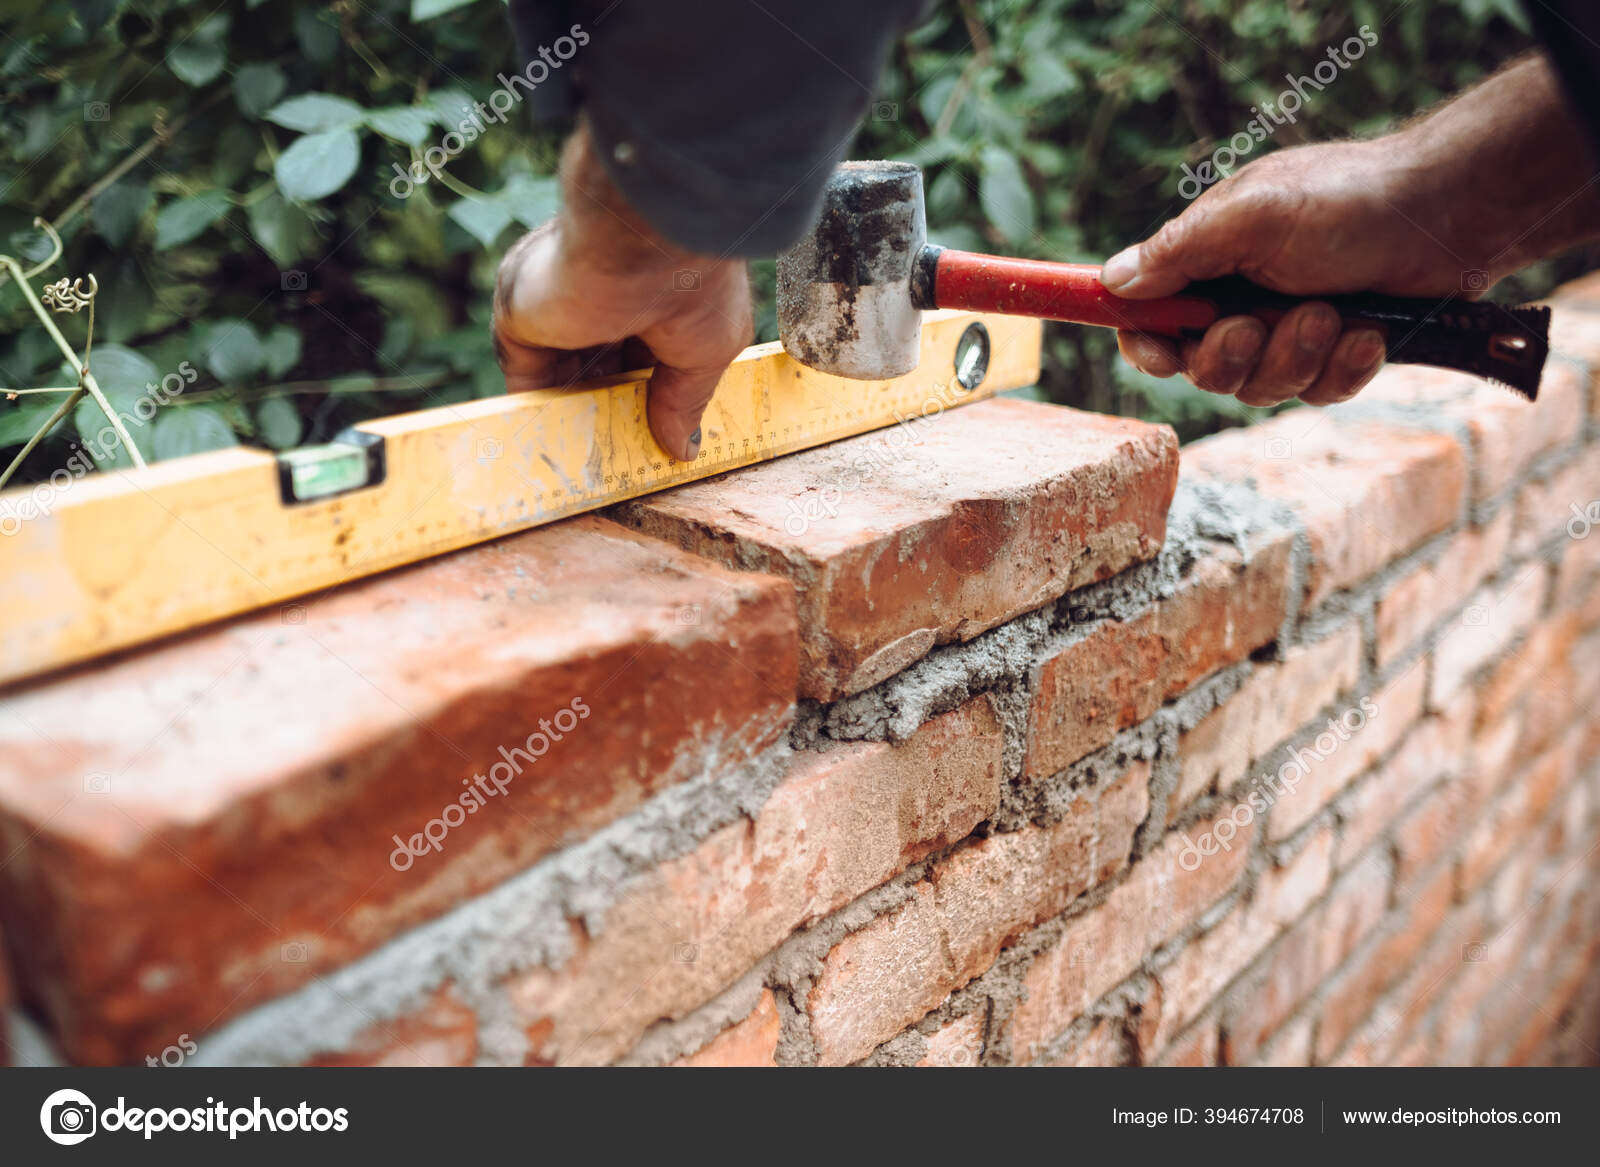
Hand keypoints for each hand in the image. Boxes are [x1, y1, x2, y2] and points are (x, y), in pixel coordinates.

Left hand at [493, 123, 752, 460]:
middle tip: (628, 463)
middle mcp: (599, 295)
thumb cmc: (694, 281)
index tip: (660, 438)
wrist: (642, 238)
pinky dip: (540, 420)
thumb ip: (687, 400)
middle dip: (613, 415)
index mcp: (650, 292)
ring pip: (563, 379)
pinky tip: (556, 457)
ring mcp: (557, 307)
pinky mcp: (520, 320)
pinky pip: (527, 383)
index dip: (651, 397)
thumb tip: (685, 449)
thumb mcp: (709, 349)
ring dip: (576, 424)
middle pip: (600, 370)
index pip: (644, 355)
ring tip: (594, 473)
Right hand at [1104, 54, 1599, 406]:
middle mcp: (1243, 298)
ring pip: (1260, 387)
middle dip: (1231, 356)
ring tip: (1334, 314)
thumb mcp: (1251, 217)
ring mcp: (1291, 330)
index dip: (1147, 343)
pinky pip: (1317, 392)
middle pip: (1201, 368)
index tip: (1161, 353)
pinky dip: (1343, 367)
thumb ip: (1177, 253)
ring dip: (1295, 356)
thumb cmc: (1348, 200)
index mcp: (1210, 260)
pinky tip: (1369, 334)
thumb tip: (1111, 280)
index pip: (1151, 318)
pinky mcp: (1337, 354)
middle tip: (1255, 326)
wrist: (1450, 215)